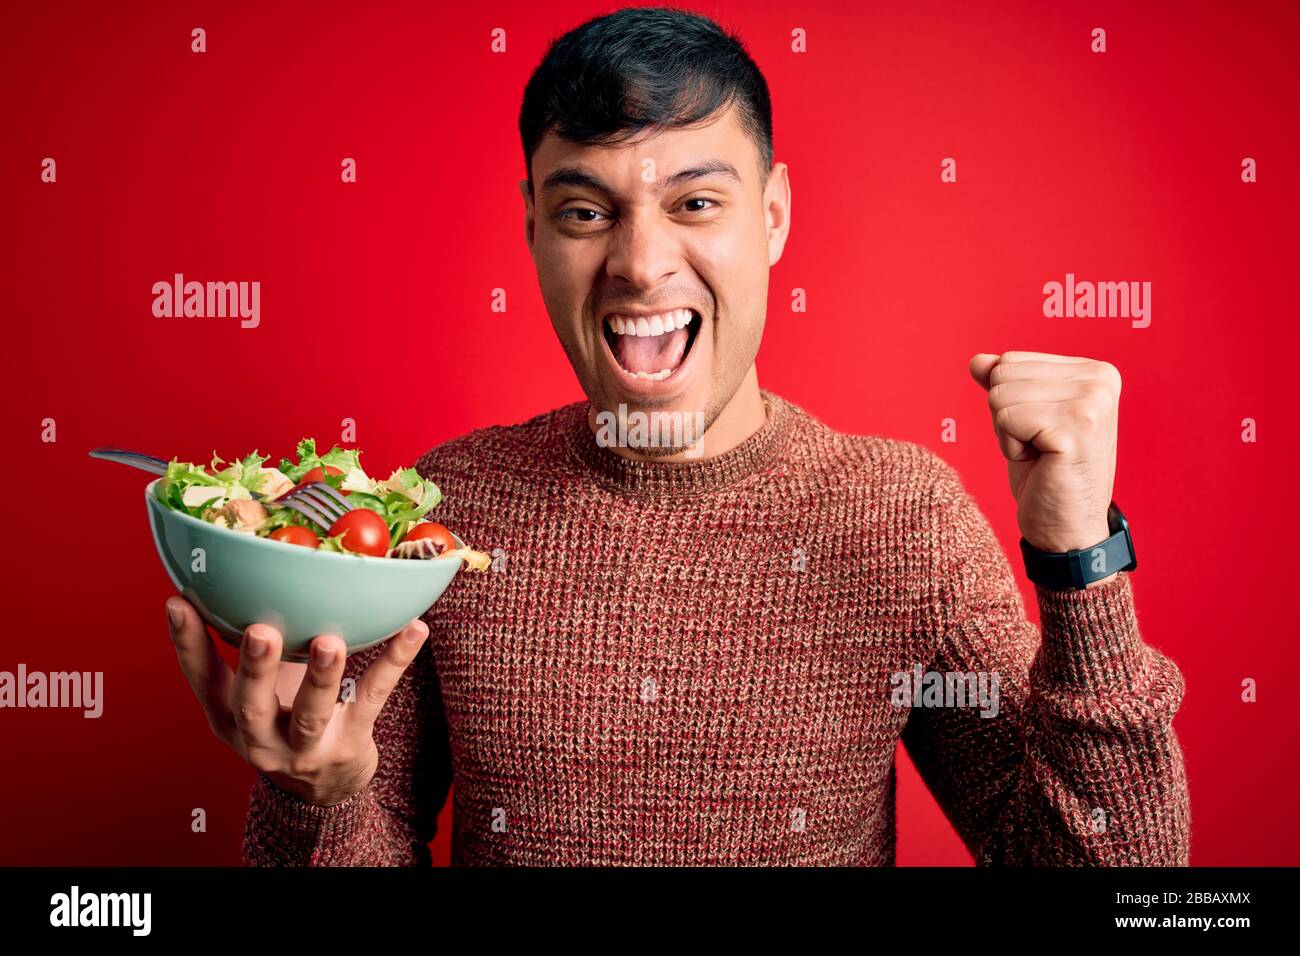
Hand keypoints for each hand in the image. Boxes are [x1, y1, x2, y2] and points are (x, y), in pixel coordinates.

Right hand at [165, 596, 428, 805]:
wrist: (326, 788)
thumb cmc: (287, 717)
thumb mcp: (258, 690)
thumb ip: (246, 646)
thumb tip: (235, 573)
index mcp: (229, 717)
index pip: (201, 680)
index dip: (187, 644)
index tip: (178, 602)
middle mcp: (260, 737)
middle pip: (252, 704)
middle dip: (256, 668)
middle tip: (261, 632)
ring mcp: (306, 746)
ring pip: (312, 712)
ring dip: (321, 676)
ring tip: (331, 642)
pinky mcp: (350, 743)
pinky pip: (373, 697)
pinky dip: (395, 661)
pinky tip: (414, 628)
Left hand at [968, 351, 1119, 562]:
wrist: (1067, 529)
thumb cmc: (1045, 475)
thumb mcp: (1020, 420)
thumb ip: (1003, 385)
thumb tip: (977, 360)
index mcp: (1093, 371)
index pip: (1011, 360)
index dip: (1010, 403)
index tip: (1040, 432)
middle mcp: (1099, 379)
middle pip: (1003, 374)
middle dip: (1006, 417)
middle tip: (1039, 447)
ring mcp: (1091, 402)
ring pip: (1000, 396)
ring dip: (1008, 434)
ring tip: (1040, 456)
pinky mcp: (1076, 428)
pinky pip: (1006, 419)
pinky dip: (1011, 448)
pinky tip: (1040, 463)